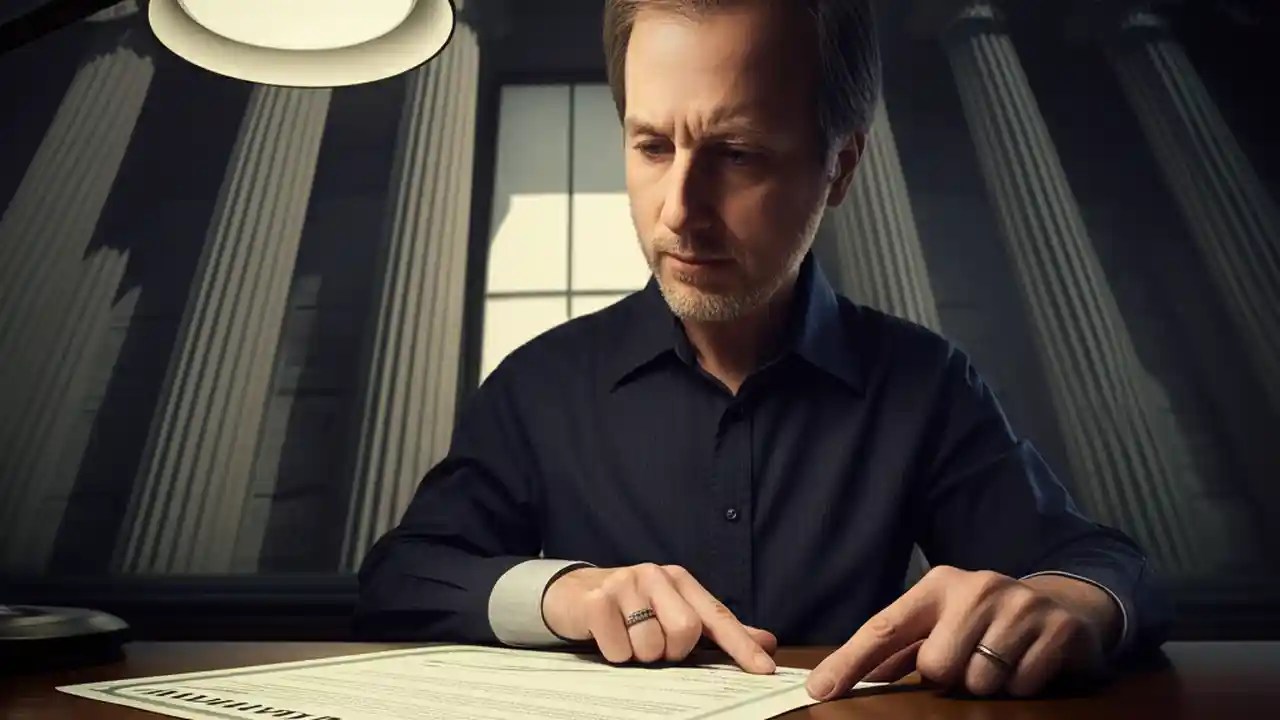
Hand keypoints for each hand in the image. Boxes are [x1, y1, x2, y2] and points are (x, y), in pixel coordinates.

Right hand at [542, 563, 776, 673]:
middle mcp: (655, 576)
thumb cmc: (630, 607)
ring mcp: (625, 584)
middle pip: (686, 632)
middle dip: (671, 651)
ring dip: (639, 655)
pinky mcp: (597, 600)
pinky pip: (619, 648)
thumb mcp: (672, 611)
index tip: (763, 670)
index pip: (717, 616)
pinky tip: (608, 639)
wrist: (572, 593)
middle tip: (655, 645)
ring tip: (628, 639)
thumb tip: (767, 642)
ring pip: (650, 646)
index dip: (741, 645)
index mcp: (680, 580)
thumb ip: (716, 628)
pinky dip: (615, 654)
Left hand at [806, 566, 1111, 699]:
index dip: (850, 662)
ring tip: (1000, 662)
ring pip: (980, 681)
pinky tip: (1028, 665)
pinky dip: (1023, 686)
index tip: (820, 690)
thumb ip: (897, 649)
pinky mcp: (1058, 629)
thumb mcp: (941, 623)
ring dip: (988, 685)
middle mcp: (977, 587)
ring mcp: (1020, 605)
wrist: (1062, 606)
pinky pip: (1022, 685)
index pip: (884, 628)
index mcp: (938, 585)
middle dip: (949, 677)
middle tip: (968, 661)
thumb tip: (840, 678)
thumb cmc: (985, 622)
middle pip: (936, 665)